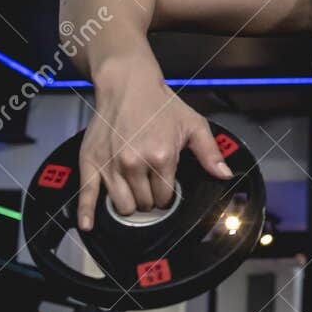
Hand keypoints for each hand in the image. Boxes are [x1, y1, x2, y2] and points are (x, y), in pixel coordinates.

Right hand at [76, 60, 233, 230]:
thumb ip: (210, 152)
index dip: (166, 195)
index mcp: (162, 157)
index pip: (165, 198)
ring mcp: (111, 164)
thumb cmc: (160, 104)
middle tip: (149, 182)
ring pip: (122, 205)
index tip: (164, 186)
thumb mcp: (193, 124)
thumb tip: (225, 175)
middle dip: (149, 198)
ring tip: (133, 187)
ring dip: (129, 202)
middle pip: (144, 204)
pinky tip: (88, 225)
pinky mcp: (91, 161)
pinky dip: (87, 213)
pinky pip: (87, 195)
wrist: (129, 85)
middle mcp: (135, 163)